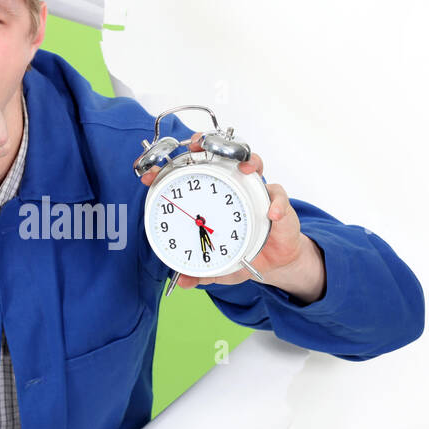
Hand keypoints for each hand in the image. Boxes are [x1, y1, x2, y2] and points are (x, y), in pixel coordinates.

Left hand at [139, 133, 323, 298]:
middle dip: (207, 146)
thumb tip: (183, 282)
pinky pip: (278, 197)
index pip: (188, 178)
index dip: (169, 170)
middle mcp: (233, 188)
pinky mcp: (278, 203)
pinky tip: (270, 214)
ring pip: (253, 164)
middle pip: (220, 157)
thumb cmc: (244, 253)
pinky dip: (275, 204)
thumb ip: (200, 271)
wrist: (275, 261)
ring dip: (248, 161)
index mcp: (211, 199)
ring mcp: (256, 192)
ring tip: (243, 168)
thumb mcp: (218, 264)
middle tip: (196, 147)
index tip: (151, 175)